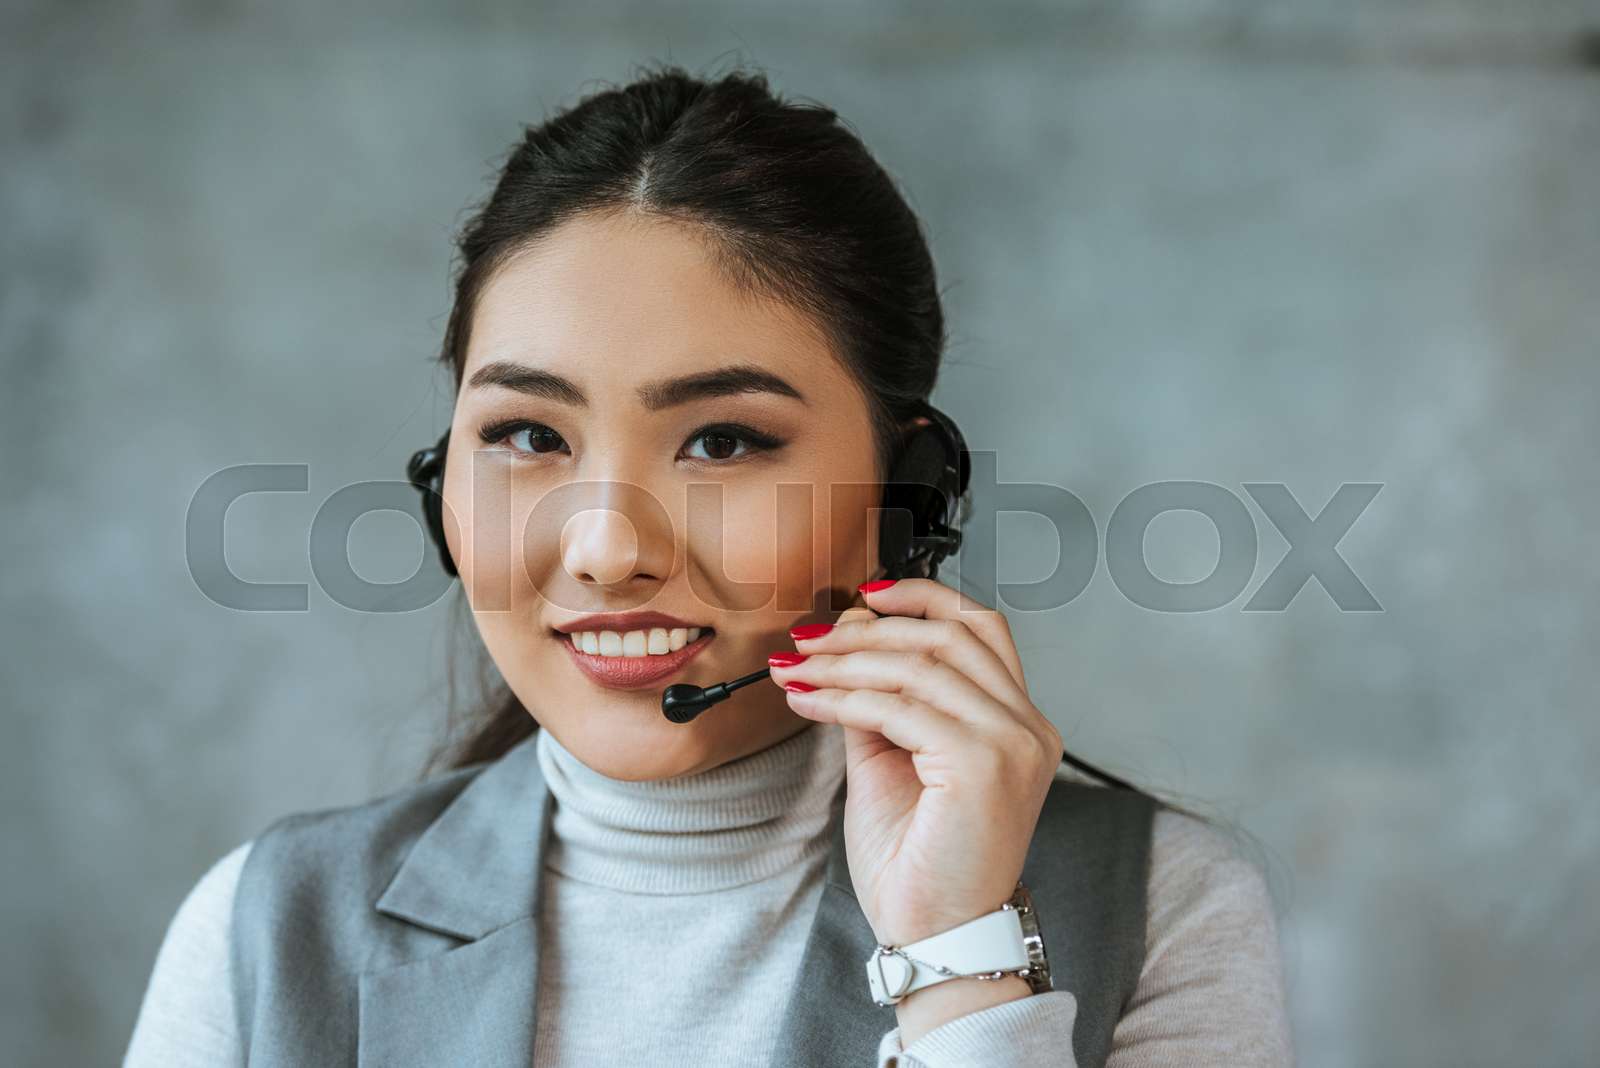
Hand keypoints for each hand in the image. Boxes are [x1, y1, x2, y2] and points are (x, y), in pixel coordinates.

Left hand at [767, 576, 1063, 949]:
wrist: (935, 938)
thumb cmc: (921, 866)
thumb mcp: (891, 764)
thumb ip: (878, 705)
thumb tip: (842, 651)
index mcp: (1017, 723)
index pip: (981, 627)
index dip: (921, 597)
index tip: (863, 596)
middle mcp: (1027, 728)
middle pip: (948, 635)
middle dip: (867, 629)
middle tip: (808, 640)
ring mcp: (1012, 744)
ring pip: (919, 666)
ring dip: (844, 662)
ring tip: (796, 669)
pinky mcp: (984, 765)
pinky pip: (899, 708)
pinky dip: (843, 698)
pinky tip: (806, 700)